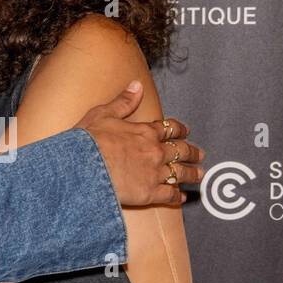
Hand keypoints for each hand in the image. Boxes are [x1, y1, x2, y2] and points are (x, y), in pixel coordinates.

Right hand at [75, 81, 204, 207]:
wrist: (82, 167)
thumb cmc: (88, 142)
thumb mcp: (103, 114)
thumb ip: (123, 101)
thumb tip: (136, 85)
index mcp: (145, 132)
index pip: (169, 129)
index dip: (179, 129)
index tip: (186, 131)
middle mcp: (154, 151)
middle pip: (180, 151)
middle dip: (192, 152)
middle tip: (200, 155)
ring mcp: (154, 173)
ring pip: (180, 173)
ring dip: (191, 174)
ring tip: (199, 175)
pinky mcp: (149, 193)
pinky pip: (168, 195)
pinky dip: (177, 196)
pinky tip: (181, 197)